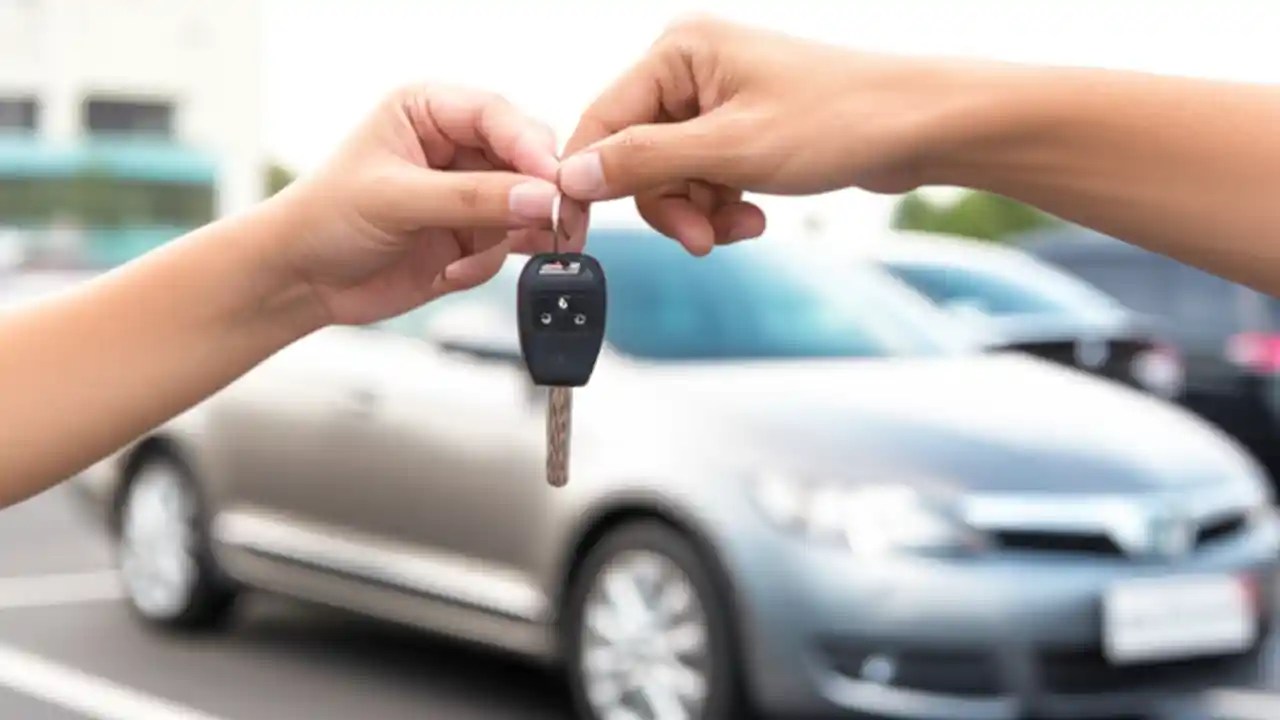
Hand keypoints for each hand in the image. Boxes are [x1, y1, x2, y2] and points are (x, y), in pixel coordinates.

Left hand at [273, 85, 566, 325]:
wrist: (301, 281)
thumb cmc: (323, 219)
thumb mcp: (394, 200)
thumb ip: (471, 198)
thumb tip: (540, 197)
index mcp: (430, 112)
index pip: (497, 116)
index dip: (530, 146)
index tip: (555, 180)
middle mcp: (456, 149)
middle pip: (526, 160)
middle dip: (540, 194)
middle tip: (555, 221)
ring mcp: (469, 196)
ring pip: (528, 207)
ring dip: (522, 234)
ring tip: (485, 257)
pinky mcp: (473, 239)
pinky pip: (511, 247)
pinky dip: (493, 264)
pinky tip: (455, 272)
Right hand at [561, 17, 943, 253]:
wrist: (920, 129)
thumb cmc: (840, 120)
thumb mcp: (730, 150)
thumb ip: (644, 162)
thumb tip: (574, 175)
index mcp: (681, 50)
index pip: (603, 119)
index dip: (589, 180)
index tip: (574, 232)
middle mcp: (693, 67)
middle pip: (636, 155)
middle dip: (668, 204)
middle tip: (700, 238)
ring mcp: (719, 98)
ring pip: (671, 175)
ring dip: (699, 211)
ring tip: (740, 227)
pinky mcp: (741, 126)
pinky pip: (704, 176)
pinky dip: (721, 205)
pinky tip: (754, 216)